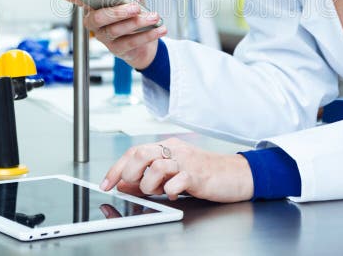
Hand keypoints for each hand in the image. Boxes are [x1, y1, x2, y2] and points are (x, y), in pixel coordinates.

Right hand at [46, 0, 166, 68]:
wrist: (147, 43)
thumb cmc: (133, 16)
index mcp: (93, 6)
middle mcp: (94, 23)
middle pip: (98, 18)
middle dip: (117, 12)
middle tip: (134, 7)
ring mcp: (105, 38)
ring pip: (117, 30)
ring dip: (137, 22)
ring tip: (153, 16)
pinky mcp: (118, 50)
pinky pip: (132, 42)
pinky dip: (148, 34)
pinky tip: (160, 27)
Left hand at [100, 137, 253, 202]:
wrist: (236, 175)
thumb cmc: (205, 174)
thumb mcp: (172, 175)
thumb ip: (147, 178)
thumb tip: (122, 184)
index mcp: (167, 147)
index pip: (134, 151)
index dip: (116, 168)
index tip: (106, 183)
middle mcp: (175, 150)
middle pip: (141, 153)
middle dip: (129, 173)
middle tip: (134, 187)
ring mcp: (187, 161)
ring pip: (155, 167)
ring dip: (149, 184)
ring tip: (158, 191)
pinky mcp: (198, 175)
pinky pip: (177, 181)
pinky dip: (170, 191)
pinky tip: (174, 194)